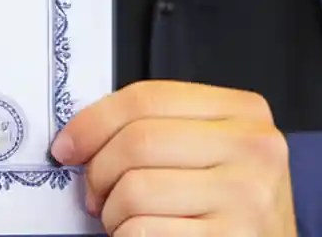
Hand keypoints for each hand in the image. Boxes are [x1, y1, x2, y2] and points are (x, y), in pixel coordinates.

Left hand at [51, 81, 295, 236]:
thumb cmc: (231, 206)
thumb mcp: (212, 151)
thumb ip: (162, 129)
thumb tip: (82, 136)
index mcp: (245, 113)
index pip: (148, 98)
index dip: (94, 122)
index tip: (67, 145)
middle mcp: (253, 148)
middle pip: (137, 142)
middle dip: (99, 172)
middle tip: (97, 193)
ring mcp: (246, 197)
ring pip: (134, 191)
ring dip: (113, 214)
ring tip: (127, 220)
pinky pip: (142, 232)